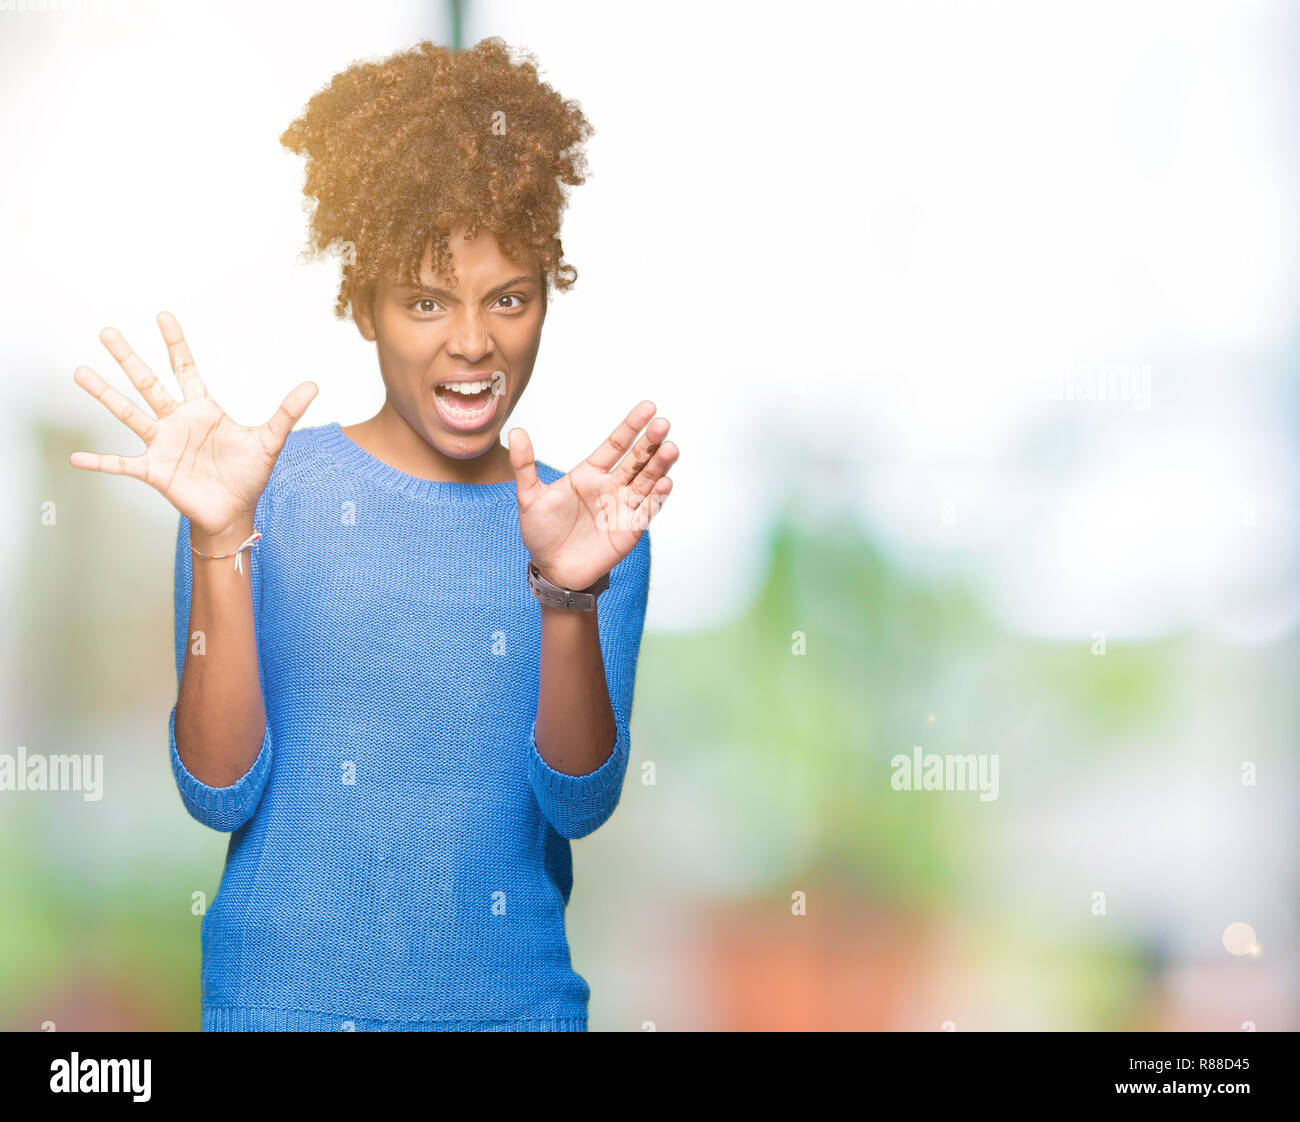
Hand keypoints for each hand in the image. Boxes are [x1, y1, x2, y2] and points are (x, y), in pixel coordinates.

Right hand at [69, 312, 317, 543]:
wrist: (235, 511)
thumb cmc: (248, 475)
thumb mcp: (270, 441)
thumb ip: (287, 412)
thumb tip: (314, 385)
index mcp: (202, 409)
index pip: (186, 368)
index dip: (175, 342)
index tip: (163, 315)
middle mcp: (176, 421)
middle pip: (148, 383)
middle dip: (128, 358)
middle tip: (107, 331)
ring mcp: (162, 444)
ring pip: (128, 413)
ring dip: (104, 394)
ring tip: (80, 371)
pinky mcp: (154, 471)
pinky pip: (122, 465)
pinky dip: (100, 462)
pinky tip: (76, 458)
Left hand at [508, 400, 677, 591]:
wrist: (553, 570)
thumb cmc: (542, 533)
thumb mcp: (529, 496)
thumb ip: (525, 465)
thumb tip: (515, 432)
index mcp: (590, 474)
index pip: (616, 444)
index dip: (631, 426)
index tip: (648, 408)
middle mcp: (611, 487)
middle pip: (636, 459)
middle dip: (650, 442)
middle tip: (663, 424)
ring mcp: (623, 507)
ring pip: (647, 481)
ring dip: (660, 465)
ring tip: (671, 449)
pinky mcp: (631, 529)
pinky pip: (648, 509)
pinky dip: (658, 496)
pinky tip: (665, 482)